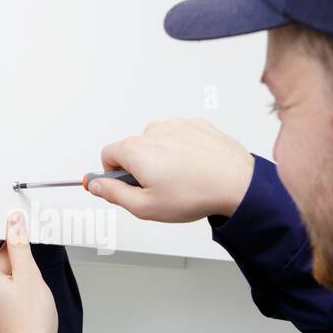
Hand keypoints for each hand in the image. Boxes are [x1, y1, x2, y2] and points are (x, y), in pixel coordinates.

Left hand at [0, 213, 57, 332]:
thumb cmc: (31, 321)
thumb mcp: (29, 275)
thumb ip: (19, 246)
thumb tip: (13, 223)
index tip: (13, 229)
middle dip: (10, 259)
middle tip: (30, 261)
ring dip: (12, 277)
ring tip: (31, 286)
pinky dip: (9, 293)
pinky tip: (25, 300)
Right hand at [89, 117, 253, 222]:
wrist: (236, 183)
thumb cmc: (194, 194)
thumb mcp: (145, 207)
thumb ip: (114, 194)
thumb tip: (96, 185)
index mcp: (136, 149)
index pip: (107, 155)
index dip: (113, 174)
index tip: (126, 187)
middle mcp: (153, 131)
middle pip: (133, 149)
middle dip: (140, 168)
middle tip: (159, 190)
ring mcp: (176, 125)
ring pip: (157, 143)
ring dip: (162, 159)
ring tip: (181, 180)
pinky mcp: (196, 125)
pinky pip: (179, 137)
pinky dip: (182, 151)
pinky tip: (194, 168)